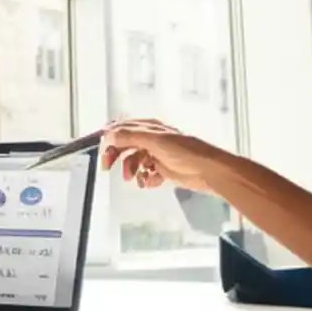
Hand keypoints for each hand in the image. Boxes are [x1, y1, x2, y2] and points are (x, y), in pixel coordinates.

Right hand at [101, 118, 227, 192]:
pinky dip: (144, 179)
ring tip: (134, 178)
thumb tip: (108, 135)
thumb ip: (130, 137)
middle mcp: (153, 139)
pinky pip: (146, 175)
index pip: (123, 128)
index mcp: (150, 127)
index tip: (102, 149)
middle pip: (126, 146)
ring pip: (134, 162)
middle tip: (108, 167)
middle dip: (116, 156)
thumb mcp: (155, 141)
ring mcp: (158, 155)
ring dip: (130, 170)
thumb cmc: (186, 151)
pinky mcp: (164, 170)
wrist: (208, 170)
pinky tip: (148, 182)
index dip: (110, 138)